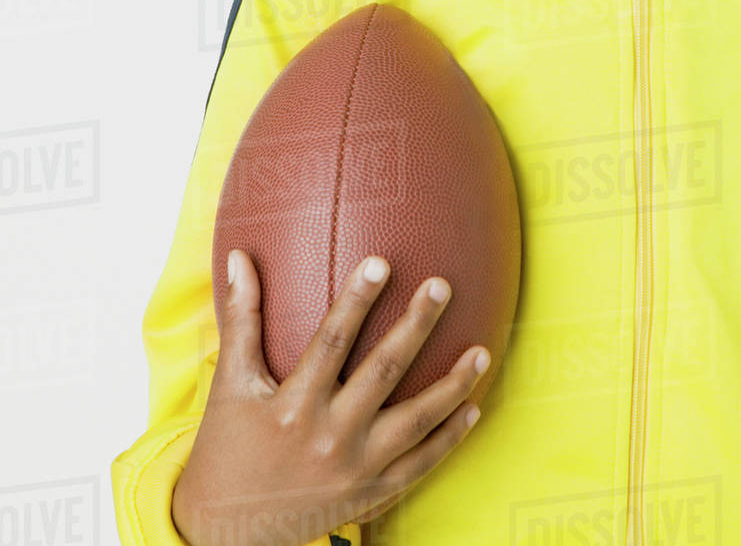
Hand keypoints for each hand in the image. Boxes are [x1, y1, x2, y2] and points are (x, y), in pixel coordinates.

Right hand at [171, 250, 488, 545]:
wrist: (225, 533)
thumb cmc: (225, 446)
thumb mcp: (229, 383)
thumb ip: (241, 318)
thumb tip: (237, 256)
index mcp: (294, 404)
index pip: (332, 340)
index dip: (357, 300)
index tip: (381, 263)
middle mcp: (328, 436)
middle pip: (384, 372)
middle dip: (416, 326)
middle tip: (442, 286)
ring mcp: (354, 469)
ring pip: (415, 421)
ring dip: (452, 385)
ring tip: (482, 350)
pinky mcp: (369, 494)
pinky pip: (419, 465)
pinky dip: (449, 438)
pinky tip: (472, 407)